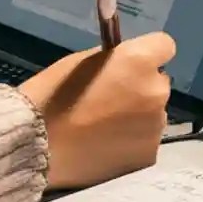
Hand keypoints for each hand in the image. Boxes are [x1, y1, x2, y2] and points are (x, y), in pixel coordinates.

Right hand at [19, 32, 175, 190]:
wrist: (37, 145)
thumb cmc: (52, 96)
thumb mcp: (80, 62)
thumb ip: (112, 62)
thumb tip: (125, 67)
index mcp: (138, 61)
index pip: (165, 45)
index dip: (148, 54)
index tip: (130, 64)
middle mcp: (156, 91)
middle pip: (158, 83)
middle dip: (141, 88)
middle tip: (111, 101)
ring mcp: (156, 126)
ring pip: (153, 115)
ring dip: (137, 117)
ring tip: (104, 129)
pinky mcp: (149, 155)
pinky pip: (145, 141)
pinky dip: (131, 142)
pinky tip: (105, 147)